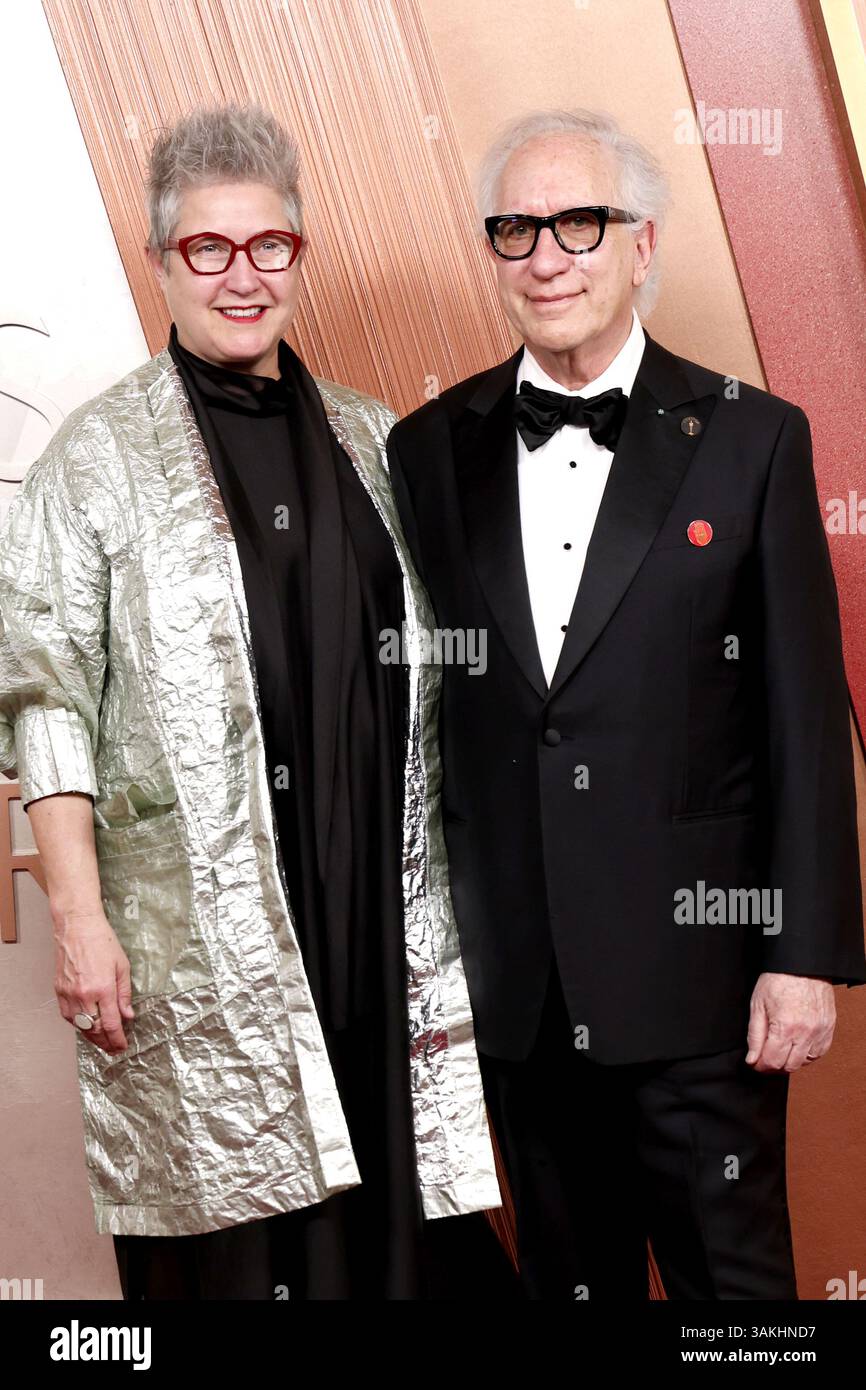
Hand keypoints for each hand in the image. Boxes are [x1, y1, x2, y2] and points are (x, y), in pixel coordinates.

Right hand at [53, 909, 134, 1054]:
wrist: (78, 927)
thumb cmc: (101, 941)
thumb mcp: (122, 967)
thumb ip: (125, 994)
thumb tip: (128, 1015)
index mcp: (103, 988)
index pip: (111, 1024)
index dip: (118, 1040)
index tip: (122, 1046)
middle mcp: (84, 994)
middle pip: (95, 1030)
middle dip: (106, 1042)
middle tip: (113, 1048)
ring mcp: (69, 994)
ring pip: (80, 1026)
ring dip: (92, 1037)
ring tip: (102, 1042)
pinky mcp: (59, 991)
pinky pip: (68, 1016)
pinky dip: (78, 1024)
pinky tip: (86, 1026)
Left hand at [745, 972, 834, 1072]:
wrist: (802, 965)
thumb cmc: (779, 980)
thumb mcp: (758, 1005)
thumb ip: (755, 1035)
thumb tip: (752, 1058)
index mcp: (785, 1027)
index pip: (772, 1061)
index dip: (760, 1066)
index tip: (754, 1063)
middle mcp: (805, 1033)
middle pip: (788, 1066)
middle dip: (773, 1065)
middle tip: (765, 1057)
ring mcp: (819, 1032)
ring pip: (804, 1062)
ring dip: (790, 1060)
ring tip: (780, 1048)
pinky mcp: (828, 1029)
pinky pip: (818, 1053)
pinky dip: (806, 1054)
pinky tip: (796, 1045)